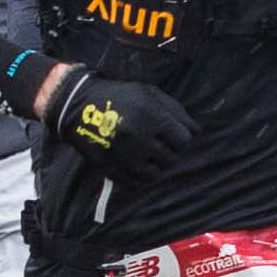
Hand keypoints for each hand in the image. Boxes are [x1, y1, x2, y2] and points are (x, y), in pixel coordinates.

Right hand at [36, 64, 197, 172]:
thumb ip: (176, 110)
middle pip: (172, 159)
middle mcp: (141, 139)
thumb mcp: (149, 93)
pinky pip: (136, 183)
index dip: (181, 138)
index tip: (172, 134)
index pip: (184, 140)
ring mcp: (126, 157)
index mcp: (152, 117)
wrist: (78, 106)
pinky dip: (139, 176)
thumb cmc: (119, 95)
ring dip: (155, 165)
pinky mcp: (112, 169)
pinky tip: (134, 163)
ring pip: (155, 174)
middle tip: (158, 143)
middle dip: (169, 152)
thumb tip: (198, 131)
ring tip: (146, 153)